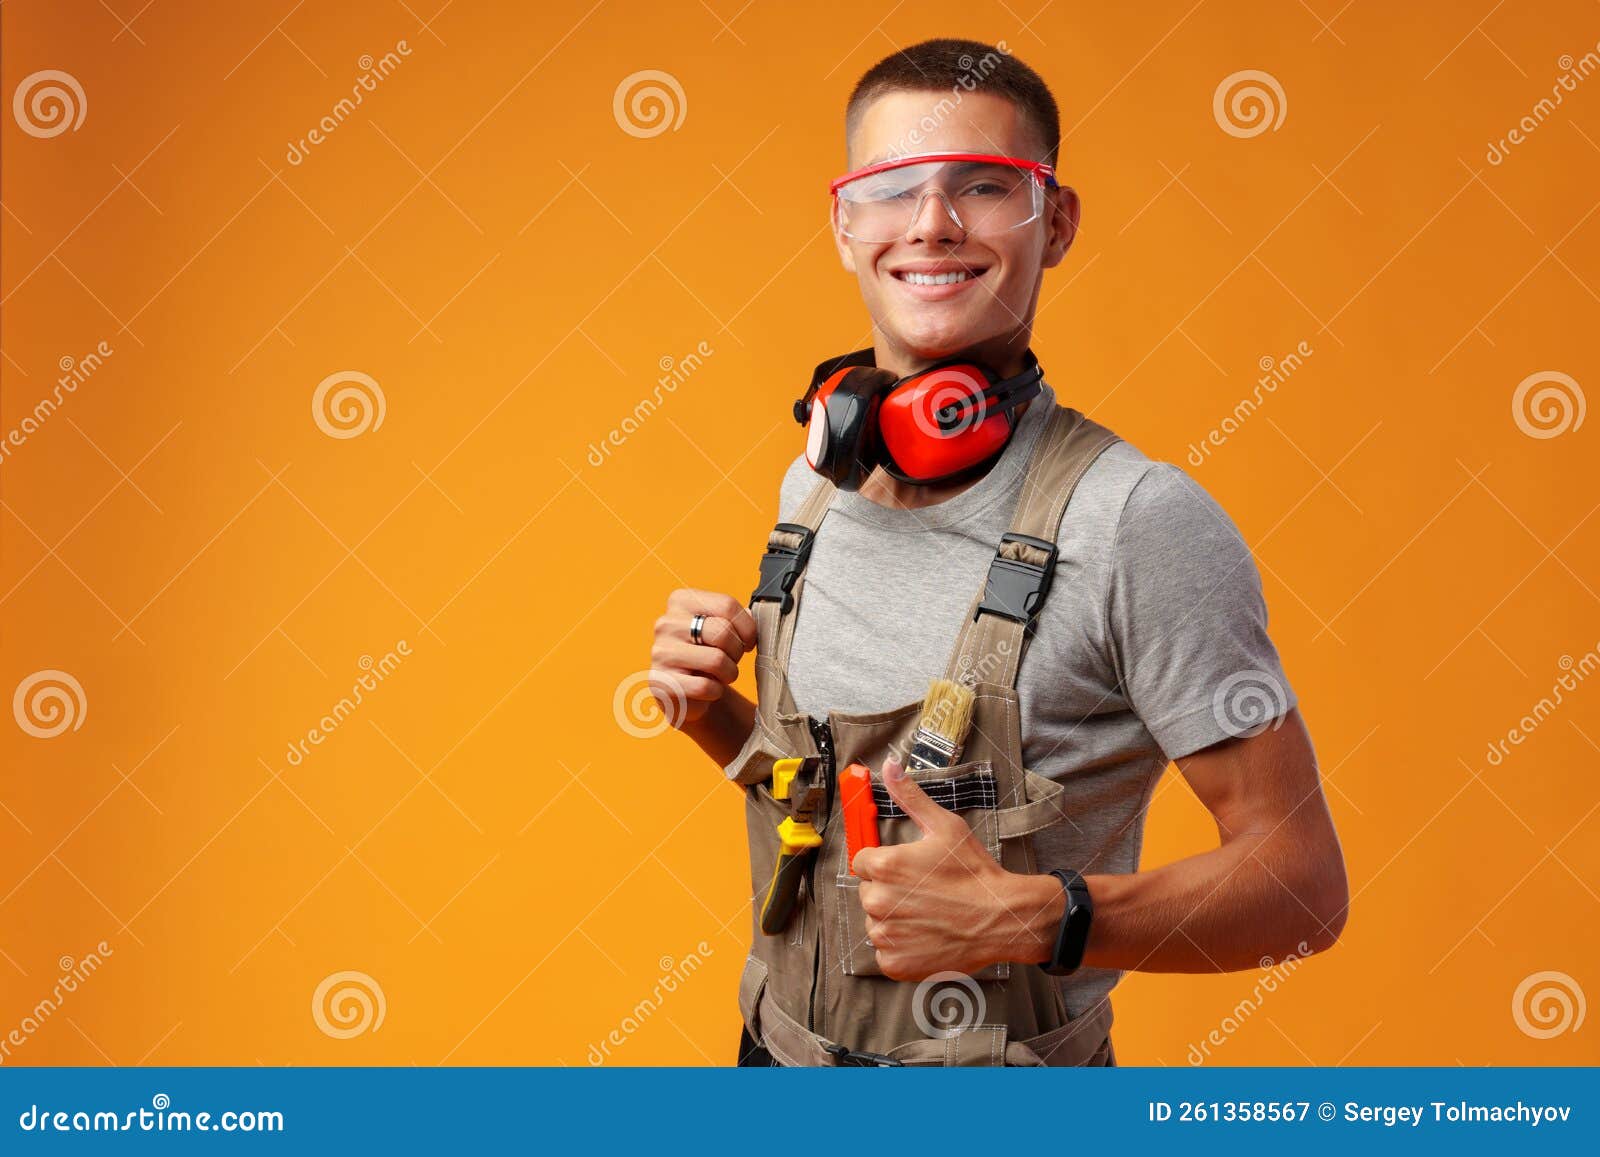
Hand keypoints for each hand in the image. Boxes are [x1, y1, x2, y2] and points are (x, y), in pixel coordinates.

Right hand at [648, 589, 756, 728]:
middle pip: (722, 632)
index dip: (748, 627)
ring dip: (729, 673)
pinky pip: (705, 686)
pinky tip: (707, 688)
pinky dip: (715, 691)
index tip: (749, 640)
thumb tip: (759, 613)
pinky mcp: (662, 682)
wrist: (686, 691)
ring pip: (716, 660)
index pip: (726, 605)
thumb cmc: (707, 653)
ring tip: (720, 674)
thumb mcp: (720, 628)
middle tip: (732, 660)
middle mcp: (666, 623)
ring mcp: (661, 653)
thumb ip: (738, 617)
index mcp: (680, 601)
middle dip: (737, 651)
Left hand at [851, 755, 1041, 979]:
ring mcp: (885, 935)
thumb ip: (910, 797)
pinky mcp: (894, 963)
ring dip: (894, 919)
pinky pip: (884, 951)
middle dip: (889, 890)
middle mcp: (878, 901)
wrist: (1001, 917)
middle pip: (869, 891)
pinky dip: (900, 947)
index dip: (886, 864)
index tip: (910, 870)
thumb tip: (889, 766)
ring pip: (875, 922)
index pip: (864, 862)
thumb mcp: (944, 826)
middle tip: (923, 892)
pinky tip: (925, 937)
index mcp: (885, 865)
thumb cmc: (974, 872)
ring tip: (927, 915)